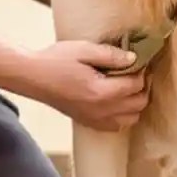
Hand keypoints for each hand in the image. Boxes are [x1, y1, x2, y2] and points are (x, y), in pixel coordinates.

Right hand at [22, 41, 150, 131]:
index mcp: (102, 92)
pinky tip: (115, 101)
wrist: (33, 77)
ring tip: (128, 86)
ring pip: (131, 119)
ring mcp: (95, 120)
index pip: (136, 85)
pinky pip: (116, 126)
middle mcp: (101, 110)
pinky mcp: (88, 123)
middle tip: (137, 72)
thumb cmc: (56, 60)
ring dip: (135, 103)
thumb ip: (111, 55)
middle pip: (138, 104)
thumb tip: (134, 59)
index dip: (142, 72)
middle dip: (143, 87)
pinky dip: (123, 115)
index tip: (139, 61)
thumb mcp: (85, 49)